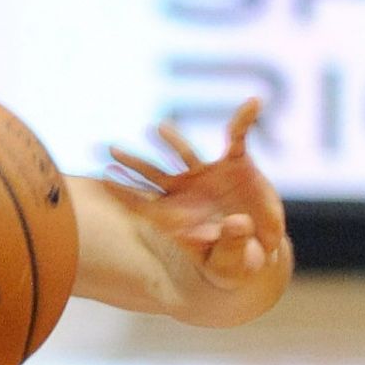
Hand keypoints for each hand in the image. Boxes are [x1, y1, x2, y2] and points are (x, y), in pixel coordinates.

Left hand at [106, 98, 286, 290]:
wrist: (258, 248)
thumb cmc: (235, 261)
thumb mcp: (234, 259)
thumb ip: (232, 242)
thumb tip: (235, 223)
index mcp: (176, 219)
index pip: (142, 205)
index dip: (124, 192)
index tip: (106, 178)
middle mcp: (186, 193)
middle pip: (152, 175)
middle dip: (132, 163)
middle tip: (110, 149)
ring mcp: (207, 178)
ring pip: (184, 154)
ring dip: (171, 139)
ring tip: (158, 128)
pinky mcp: (235, 166)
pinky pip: (238, 138)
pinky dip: (243, 121)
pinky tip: (252, 104)